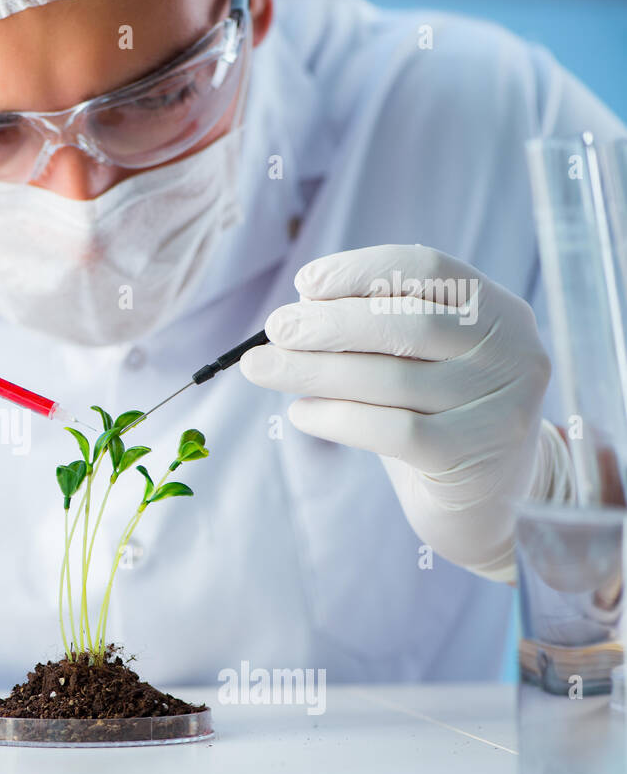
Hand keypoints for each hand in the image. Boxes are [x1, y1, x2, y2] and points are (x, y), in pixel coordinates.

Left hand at [240, 244, 572, 582]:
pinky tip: (301, 414)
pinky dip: (336, 418)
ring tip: (263, 369)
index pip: (429, 271)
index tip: (305, 283)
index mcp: (499, 312)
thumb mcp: (416, 363)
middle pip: (407, 324)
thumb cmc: (437, 416)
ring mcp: (499, 408)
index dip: (362, 272)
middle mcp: (511, 354)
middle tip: (275, 329)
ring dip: (314, 370)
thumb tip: (301, 305)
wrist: (486, 502)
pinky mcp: (473, 457)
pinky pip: (391, 430)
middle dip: (329, 324)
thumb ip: (373, 331)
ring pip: (391, 379)